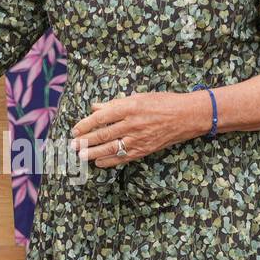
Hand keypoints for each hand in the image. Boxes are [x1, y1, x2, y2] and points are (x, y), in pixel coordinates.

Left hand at [68, 91, 206, 167]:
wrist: (187, 116)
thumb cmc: (163, 102)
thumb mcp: (138, 97)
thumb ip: (115, 104)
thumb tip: (95, 107)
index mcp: (129, 107)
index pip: (101, 117)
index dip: (86, 124)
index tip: (75, 130)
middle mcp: (133, 123)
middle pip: (104, 134)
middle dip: (86, 141)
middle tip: (72, 145)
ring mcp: (139, 138)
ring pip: (112, 148)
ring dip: (93, 153)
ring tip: (80, 156)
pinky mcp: (145, 149)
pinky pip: (124, 157)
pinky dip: (110, 160)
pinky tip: (98, 162)